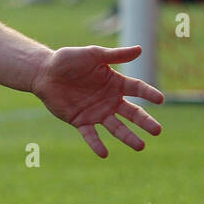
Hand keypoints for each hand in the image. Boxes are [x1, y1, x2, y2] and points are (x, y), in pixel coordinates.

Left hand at [31, 45, 163, 156]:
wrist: (44, 72)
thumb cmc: (68, 60)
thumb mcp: (93, 55)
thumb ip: (115, 55)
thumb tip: (140, 49)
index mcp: (115, 83)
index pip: (137, 89)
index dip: (148, 93)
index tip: (159, 99)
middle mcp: (109, 100)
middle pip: (132, 113)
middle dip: (145, 122)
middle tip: (157, 131)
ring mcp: (96, 112)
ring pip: (116, 127)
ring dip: (128, 137)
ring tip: (140, 146)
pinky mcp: (81, 121)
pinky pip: (90, 135)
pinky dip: (96, 144)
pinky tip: (104, 154)